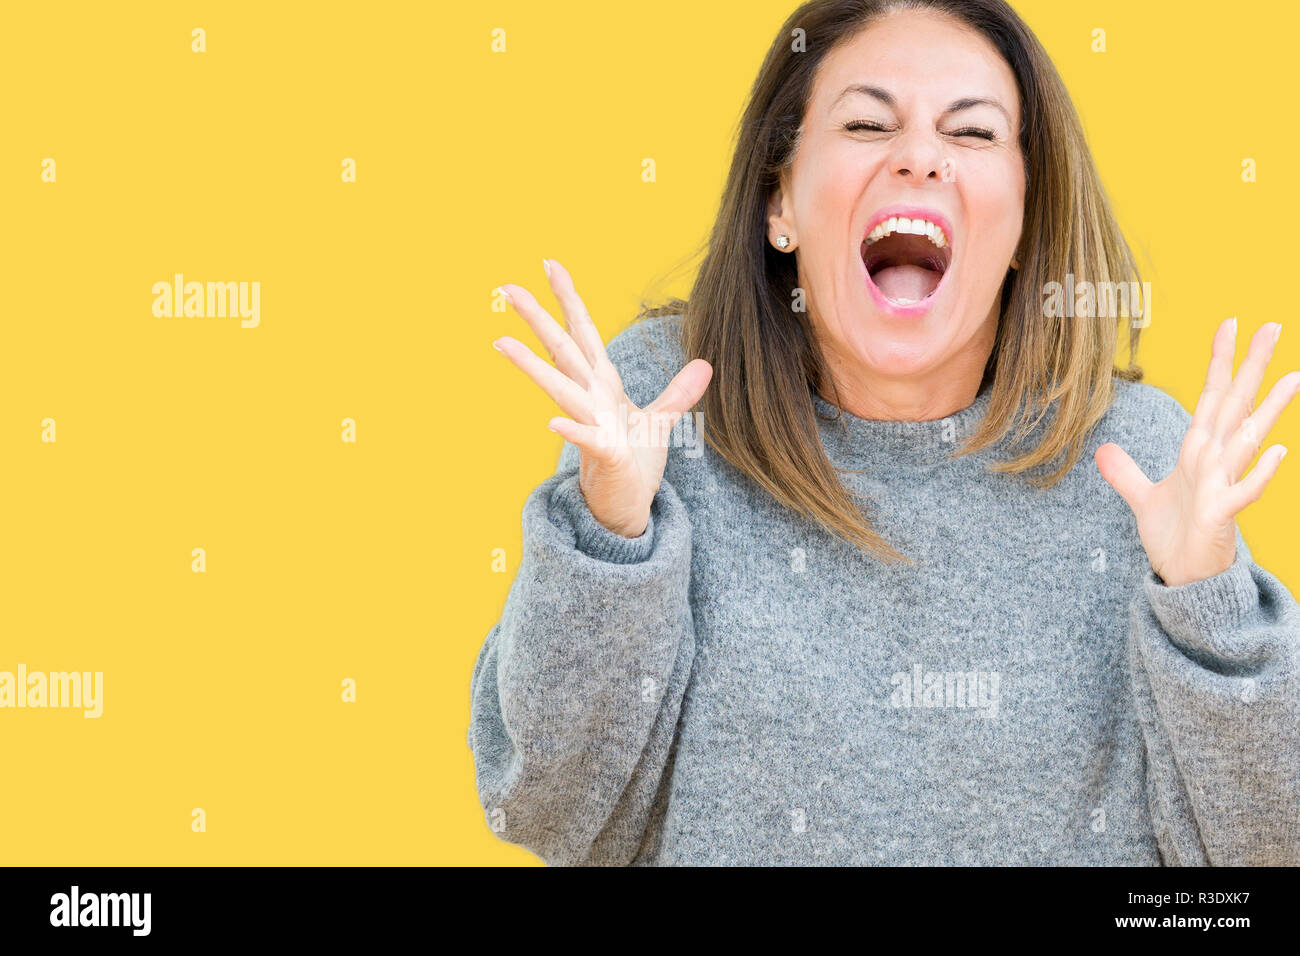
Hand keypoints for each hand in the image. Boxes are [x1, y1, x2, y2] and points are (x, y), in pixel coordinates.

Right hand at [493, 258, 711, 537]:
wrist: (628, 507)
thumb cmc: (635, 463)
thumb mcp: (661, 421)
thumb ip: (679, 392)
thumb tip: (705, 364)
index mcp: (602, 385)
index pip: (583, 335)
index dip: (569, 300)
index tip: (550, 265)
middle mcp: (591, 399)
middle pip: (562, 351)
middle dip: (537, 319)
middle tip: (507, 288)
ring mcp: (592, 425)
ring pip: (562, 389)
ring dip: (534, 367)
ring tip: (502, 342)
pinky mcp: (604, 455)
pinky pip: (587, 440)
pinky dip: (572, 431)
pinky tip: (552, 424)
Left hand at [1096, 318, 1298, 586]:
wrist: (1183, 579)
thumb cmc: (1175, 537)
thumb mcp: (1144, 499)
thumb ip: (1126, 473)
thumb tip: (1104, 450)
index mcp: (1198, 452)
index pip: (1212, 397)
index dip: (1219, 362)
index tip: (1230, 322)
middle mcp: (1215, 462)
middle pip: (1235, 405)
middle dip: (1251, 367)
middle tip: (1272, 325)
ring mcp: (1222, 486)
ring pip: (1246, 441)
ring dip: (1267, 411)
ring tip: (1293, 377)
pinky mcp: (1222, 516)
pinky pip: (1244, 492)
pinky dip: (1259, 473)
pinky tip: (1279, 451)